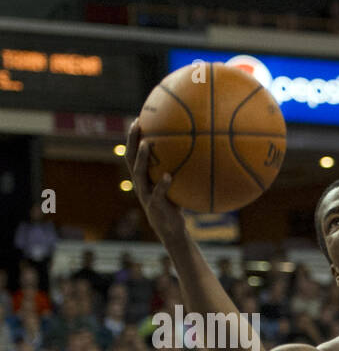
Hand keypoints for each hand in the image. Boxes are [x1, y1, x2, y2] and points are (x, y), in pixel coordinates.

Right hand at [126, 118, 189, 245]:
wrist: (171, 230)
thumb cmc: (174, 206)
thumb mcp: (175, 186)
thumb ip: (179, 172)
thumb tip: (196, 154)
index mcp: (143, 178)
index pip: (133, 154)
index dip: (133, 138)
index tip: (138, 119)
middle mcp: (140, 184)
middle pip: (130, 158)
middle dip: (131, 140)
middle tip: (136, 124)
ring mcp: (146, 194)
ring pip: (139, 173)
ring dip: (142, 158)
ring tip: (147, 144)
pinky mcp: (155, 206)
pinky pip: (158, 193)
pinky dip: (162, 184)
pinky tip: (169, 176)